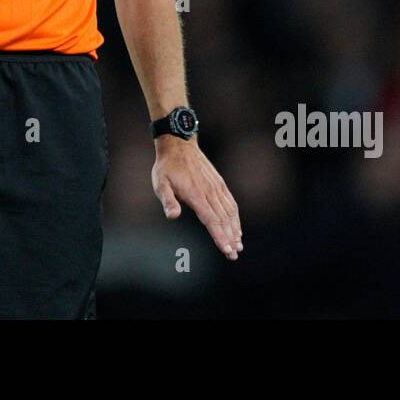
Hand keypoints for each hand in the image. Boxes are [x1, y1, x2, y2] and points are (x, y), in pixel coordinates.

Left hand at [152, 137, 243, 259]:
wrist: (179, 144)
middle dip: (230, 238)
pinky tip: (237, 227)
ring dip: (235, 229)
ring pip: (230, 212)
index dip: (219, 236)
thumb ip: (167, 200)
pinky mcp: (219, 183)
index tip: (227, 250)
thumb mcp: (160, 183)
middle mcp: (210, 192)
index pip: (211, 220)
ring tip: (239, 245)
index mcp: (196, 195)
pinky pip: (231, 202)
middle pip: (223, 219)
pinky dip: (236, 217)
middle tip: (234, 255)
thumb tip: (173, 216)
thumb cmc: (167, 167)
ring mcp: (216, 187)